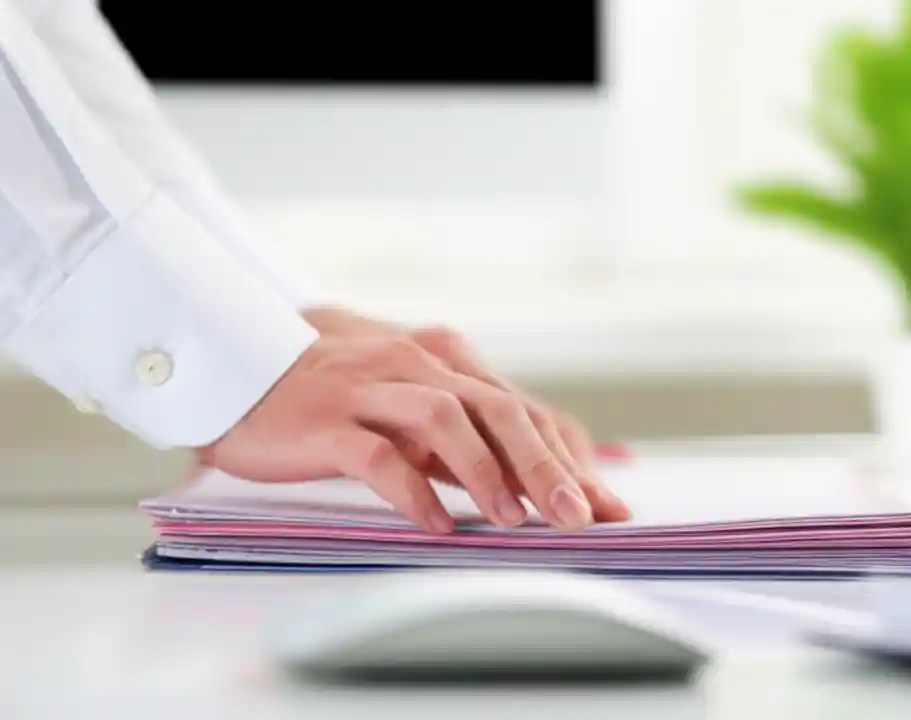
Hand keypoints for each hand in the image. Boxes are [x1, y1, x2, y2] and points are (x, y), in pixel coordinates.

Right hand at [196, 329, 625, 533]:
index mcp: (449, 360)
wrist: (244, 365)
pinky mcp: (325, 419)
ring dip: (486, 472)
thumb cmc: (346, 396)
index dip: (570, 459)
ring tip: (516, 520)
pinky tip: (437, 524)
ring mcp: (370, 387)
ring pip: (445, 420)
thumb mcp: (417, 408)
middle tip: (579, 516)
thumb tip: (546, 485)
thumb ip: (475, 438)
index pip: (525, 410)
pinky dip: (413, 491)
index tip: (607, 506)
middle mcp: (418, 364)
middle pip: (498, 409)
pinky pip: (377, 455)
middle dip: (545, 465)